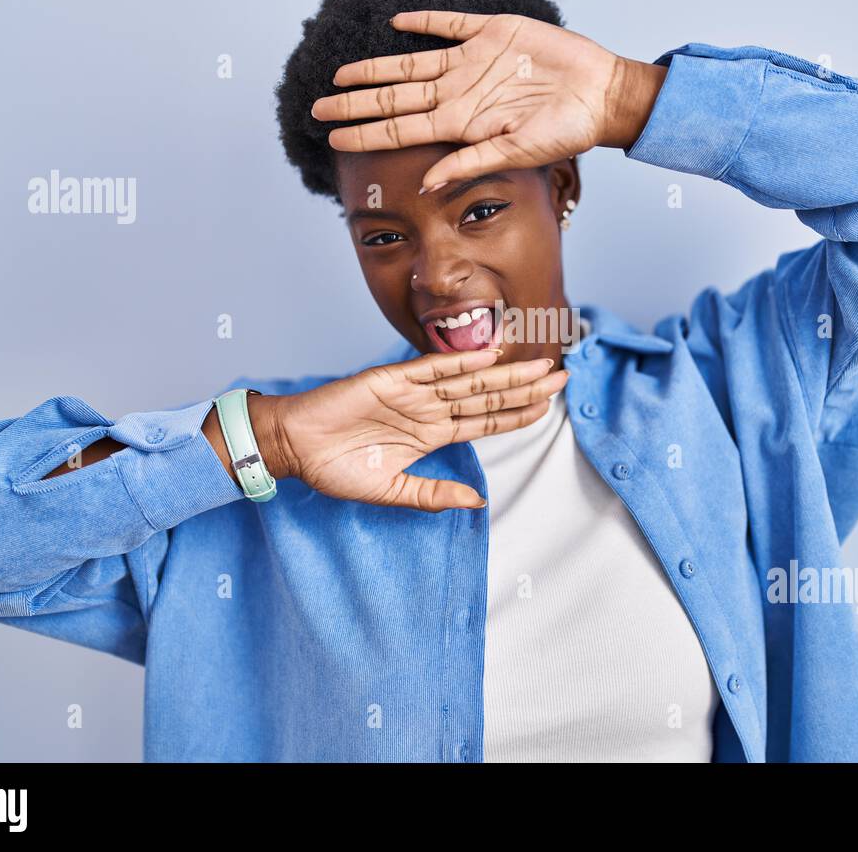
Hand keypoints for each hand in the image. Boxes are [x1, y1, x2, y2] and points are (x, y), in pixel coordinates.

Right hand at [262, 350, 567, 511]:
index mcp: (431, 435)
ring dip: (505, 373)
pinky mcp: (390, 380)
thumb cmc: (335, 468)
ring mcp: (412, 393)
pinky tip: (489, 356)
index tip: (549, 406)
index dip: (517, 413)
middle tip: (562, 376)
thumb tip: (479, 501)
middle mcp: (428, 410)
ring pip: (468, 381)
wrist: (295, 447)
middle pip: (487, 397)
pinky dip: (459, 362)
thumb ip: (434, 495)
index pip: (485, 422)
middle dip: (525, 388)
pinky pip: (431, 369)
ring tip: (540, 366)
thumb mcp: (391, 492)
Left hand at [310, 10, 664, 189]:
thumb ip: (469, 162)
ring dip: (375, 67)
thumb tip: (424, 185)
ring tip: (340, 74)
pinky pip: (450, 25)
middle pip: (395, 97)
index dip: (364, 132)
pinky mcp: (494, 32)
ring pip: (411, 63)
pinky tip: (396, 24)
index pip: (400, 128)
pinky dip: (424, 22)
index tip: (331, 138)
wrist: (602, 94)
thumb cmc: (566, 131)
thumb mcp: (516, 151)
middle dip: (354, 104)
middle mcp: (460, 93)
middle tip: (316, 109)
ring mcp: (474, 63)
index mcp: (461, 123)